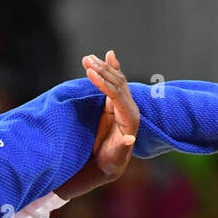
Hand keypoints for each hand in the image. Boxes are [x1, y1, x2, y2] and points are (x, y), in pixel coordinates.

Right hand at [82, 49, 138, 179]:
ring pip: (116, 79)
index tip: (90, 73)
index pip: (117, 95)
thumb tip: (130, 139)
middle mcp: (130, 107)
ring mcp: (124, 103)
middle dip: (102, 70)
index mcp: (130, 118)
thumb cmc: (112, 160)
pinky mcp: (117, 102)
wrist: (112, 161)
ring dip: (103, 67)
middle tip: (86, 61)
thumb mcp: (116, 156)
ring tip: (88, 58)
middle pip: (117, 83)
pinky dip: (110, 68)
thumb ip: (123, 147)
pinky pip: (116, 81)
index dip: (104, 83)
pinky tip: (108, 55)